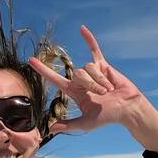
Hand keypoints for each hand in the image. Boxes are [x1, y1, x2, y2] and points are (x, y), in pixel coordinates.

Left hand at [29, 26, 145, 134]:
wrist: (127, 108)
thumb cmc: (108, 117)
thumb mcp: (86, 123)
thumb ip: (69, 125)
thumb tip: (51, 129)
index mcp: (74, 92)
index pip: (55, 79)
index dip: (43, 70)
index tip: (30, 60)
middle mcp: (81, 80)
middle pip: (78, 74)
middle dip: (92, 84)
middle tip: (103, 94)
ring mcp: (91, 72)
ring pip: (89, 67)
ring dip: (100, 80)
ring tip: (109, 90)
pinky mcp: (103, 65)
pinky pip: (94, 50)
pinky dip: (89, 40)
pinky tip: (82, 29)